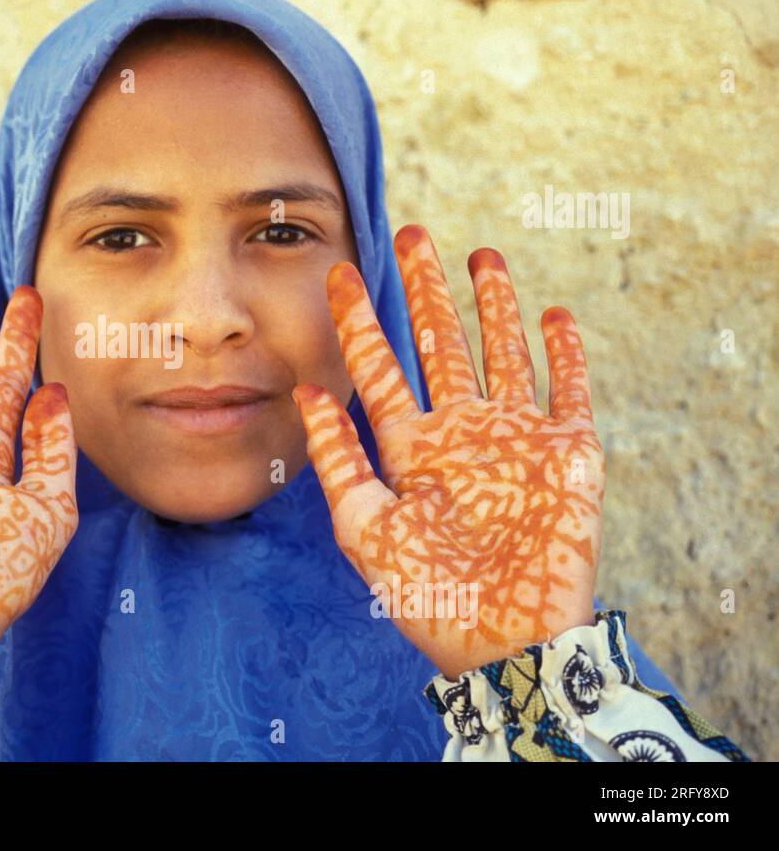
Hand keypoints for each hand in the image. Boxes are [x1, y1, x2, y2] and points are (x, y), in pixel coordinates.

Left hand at [293, 224, 600, 678]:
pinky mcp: (566, 453)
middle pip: (439, 345)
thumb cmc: (428, 594)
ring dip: (493, 307)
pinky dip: (563, 354)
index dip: (358, 321)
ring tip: (481, 256)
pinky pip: (567, 392)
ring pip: (501, 354)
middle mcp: (459, 432)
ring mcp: (514, 438)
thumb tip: (305, 392)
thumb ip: (338, 459)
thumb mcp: (365, 527)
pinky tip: (554, 314)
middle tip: (412, 232)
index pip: (379, 368)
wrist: (502, 640)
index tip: (339, 273)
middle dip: (425, 292)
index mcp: (409, 447)